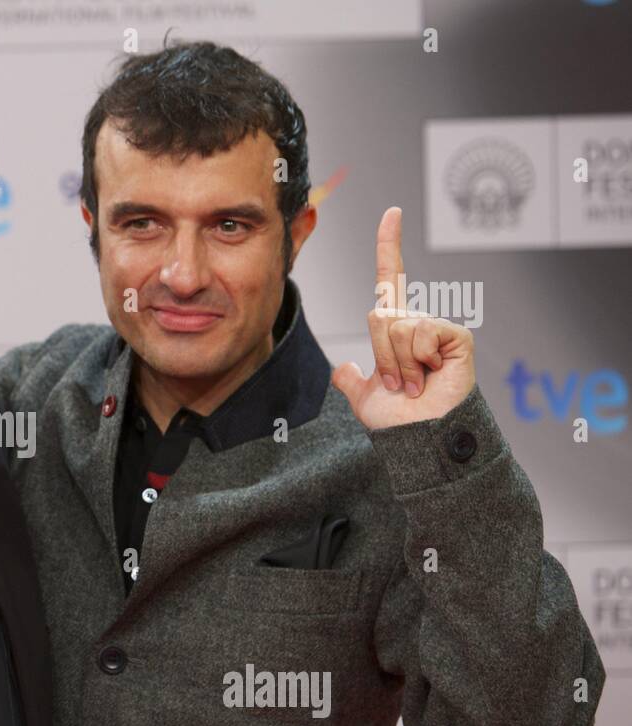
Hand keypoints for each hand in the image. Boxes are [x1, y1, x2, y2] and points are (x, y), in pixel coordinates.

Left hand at [331, 207, 475, 428]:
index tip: (393, 213)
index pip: (391, 280)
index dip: (390, 246)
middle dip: (380, 355)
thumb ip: (349, 381)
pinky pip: (420, 331)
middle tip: (398, 383)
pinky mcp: (455, 336)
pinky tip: (430, 375)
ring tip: (414, 384)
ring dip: (397, 362)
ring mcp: (437, 329)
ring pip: (397, 325)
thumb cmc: (398, 422)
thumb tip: (343, 369)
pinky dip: (417, 357)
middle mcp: (417, 324)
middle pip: (379, 315)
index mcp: (395, 333)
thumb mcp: (364, 398)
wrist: (418, 439)